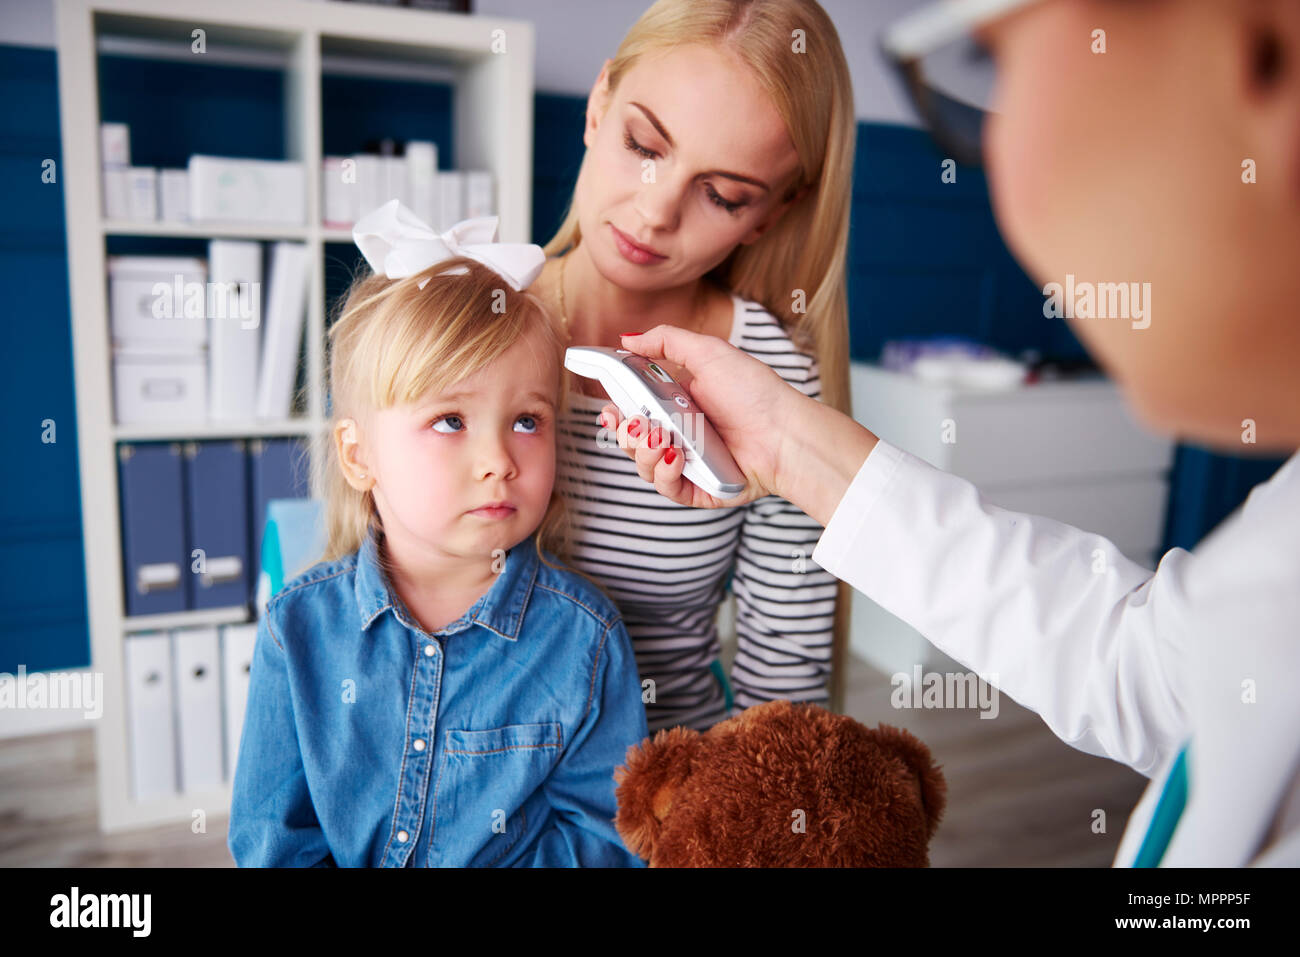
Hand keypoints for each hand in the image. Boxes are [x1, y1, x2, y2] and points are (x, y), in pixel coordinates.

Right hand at [596, 325, 809, 508]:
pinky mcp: (698, 489)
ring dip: (644, 452)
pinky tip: (676, 456)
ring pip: (644, 466)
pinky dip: (664, 473)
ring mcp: (689, 464)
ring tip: (662, 437)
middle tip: (638, 422)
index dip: (616, 413)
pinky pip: (667, 488)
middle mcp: (680, 435)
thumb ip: (665, 341)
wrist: (785, 433)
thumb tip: (627, 339)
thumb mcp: (708, 352)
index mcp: (677, 405)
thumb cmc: (755, 391)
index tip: (609, 407)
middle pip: (633, 442)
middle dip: (626, 433)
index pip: (634, 412)